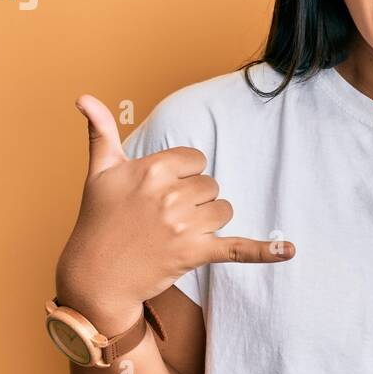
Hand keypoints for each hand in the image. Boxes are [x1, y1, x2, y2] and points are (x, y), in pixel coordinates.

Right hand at [55, 95, 293, 319]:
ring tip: (177, 233)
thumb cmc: (98, 221)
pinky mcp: (195, 254)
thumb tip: (83, 96)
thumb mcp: (98, 173)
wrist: (96, 277)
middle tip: (163, 217)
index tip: (161, 191)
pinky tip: (289, 251)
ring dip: (208, 221)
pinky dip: (264, 251)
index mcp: (152, 170)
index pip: (196, 160)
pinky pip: (238, 248)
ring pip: (223, 210)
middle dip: (194, 200)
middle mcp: (170, 196)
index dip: (183, 175)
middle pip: (210, 185)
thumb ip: (100, 132)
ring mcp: (184, 227)